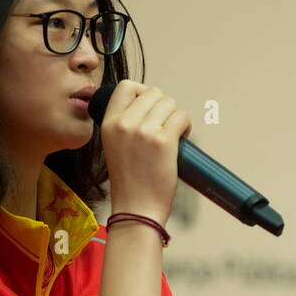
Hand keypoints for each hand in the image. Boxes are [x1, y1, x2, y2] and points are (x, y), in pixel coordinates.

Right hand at [97, 80, 190, 223]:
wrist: (137, 209)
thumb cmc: (130, 183)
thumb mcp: (115, 146)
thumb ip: (126, 125)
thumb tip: (150, 106)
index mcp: (109, 123)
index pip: (126, 86)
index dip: (143, 91)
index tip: (152, 106)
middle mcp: (124, 124)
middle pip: (153, 93)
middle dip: (164, 106)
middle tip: (166, 126)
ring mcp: (144, 131)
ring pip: (170, 103)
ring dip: (176, 116)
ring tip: (174, 134)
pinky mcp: (163, 141)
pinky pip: (182, 117)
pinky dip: (186, 126)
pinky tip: (182, 139)